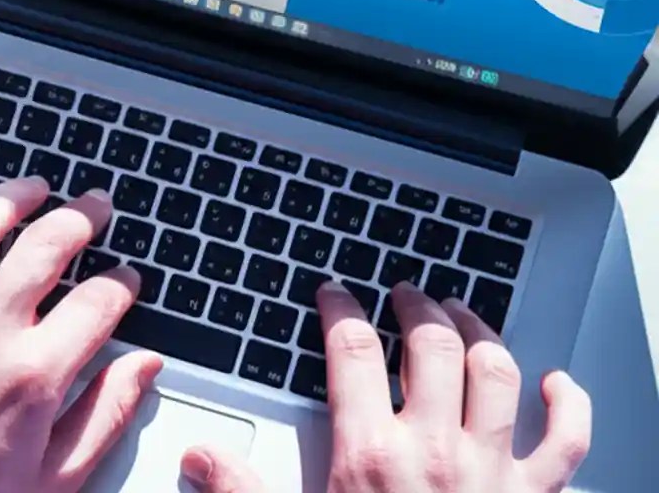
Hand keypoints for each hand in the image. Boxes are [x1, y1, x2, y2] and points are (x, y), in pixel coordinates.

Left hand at [0, 178, 162, 492]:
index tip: (125, 279)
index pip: (98, 302)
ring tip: (34, 187)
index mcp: (34, 378)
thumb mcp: (54, 480)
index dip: (121, 283)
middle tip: (96, 207)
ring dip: (13, 195)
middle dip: (83, 217)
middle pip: (47, 244)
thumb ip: (104, 416)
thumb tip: (142, 369)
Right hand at [182, 282, 591, 492]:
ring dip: (479, 332)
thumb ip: (243, 489)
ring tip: (462, 315)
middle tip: (404, 295)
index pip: (353, 351)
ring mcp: (491, 468)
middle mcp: (435, 449)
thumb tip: (201, 458)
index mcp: (370, 454)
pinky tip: (556, 382)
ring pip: (496, 372)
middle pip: (432, 346)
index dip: (340, 310)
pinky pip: (566, 438)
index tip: (334, 295)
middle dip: (416, 308)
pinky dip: (568, 403)